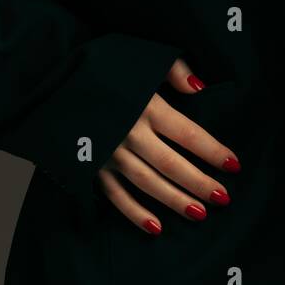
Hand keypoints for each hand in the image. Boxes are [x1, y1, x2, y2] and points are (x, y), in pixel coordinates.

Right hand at [96, 58, 239, 234]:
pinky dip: (134, 213)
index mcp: (146, 106)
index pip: (189, 134)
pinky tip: (156, 227)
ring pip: (148, 184)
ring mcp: (108, 153)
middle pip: (172, 164)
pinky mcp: (89, 167)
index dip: (213, 151)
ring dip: (174, 201)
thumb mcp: (140, 56)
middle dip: (200, 183)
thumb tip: (199, 88)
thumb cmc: (101, 64)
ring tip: (200, 214)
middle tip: (224, 198)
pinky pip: (115, 196)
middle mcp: (129, 132)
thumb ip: (173, 69)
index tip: (234, 164)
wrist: (50, 75)